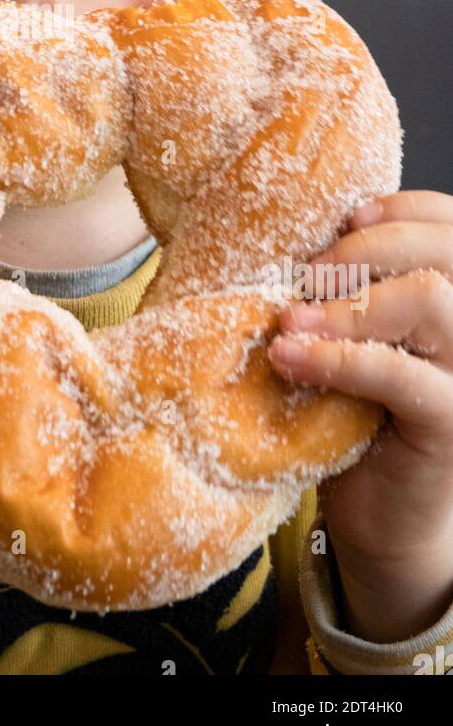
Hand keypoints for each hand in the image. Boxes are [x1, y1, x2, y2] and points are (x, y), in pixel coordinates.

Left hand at [268, 190, 452, 640]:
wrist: (383, 516)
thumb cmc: (361, 416)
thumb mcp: (358, 337)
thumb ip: (350, 290)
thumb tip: (295, 236)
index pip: (449, 224)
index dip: (400, 209)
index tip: (344, 219)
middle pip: (444, 251)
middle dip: (367, 247)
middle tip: (308, 273)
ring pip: (432, 299)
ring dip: (349, 302)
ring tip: (291, 320)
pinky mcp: (450, 422)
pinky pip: (399, 374)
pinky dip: (337, 358)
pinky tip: (289, 357)